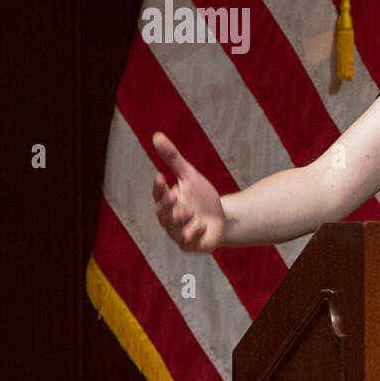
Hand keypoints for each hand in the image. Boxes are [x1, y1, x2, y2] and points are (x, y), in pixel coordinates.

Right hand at [151, 132, 225, 251]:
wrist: (222, 217)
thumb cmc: (201, 196)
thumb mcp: (189, 175)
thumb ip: (173, 158)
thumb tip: (157, 135)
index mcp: (167, 201)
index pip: (158, 194)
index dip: (158, 187)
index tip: (161, 176)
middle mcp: (169, 219)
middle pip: (163, 214)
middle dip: (168, 206)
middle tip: (174, 196)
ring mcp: (179, 233)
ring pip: (174, 230)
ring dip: (181, 220)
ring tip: (189, 211)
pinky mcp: (191, 245)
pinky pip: (189, 243)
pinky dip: (195, 235)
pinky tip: (203, 225)